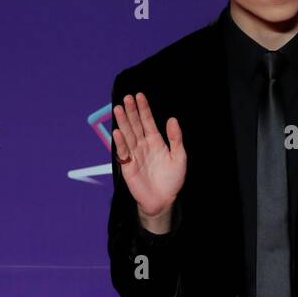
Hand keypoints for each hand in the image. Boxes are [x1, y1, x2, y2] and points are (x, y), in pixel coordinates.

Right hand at [112, 91, 186, 217]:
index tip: (139, 96)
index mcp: (155, 141)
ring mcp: (135, 155)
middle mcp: (143, 145)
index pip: (148, 121)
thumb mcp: (179, 157)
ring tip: (118, 109)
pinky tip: (118, 132)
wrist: (163, 200)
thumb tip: (172, 119)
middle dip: (131, 111)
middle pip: (135, 125)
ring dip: (123, 122)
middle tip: (127, 98)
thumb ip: (176, 139)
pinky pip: (123, 152)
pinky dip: (121, 143)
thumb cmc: (172, 180)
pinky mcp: (128, 166)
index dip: (144, 109)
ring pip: (128, 135)